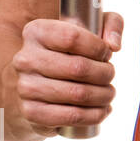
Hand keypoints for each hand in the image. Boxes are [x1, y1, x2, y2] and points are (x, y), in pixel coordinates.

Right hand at [11, 13, 122, 136]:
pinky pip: (72, 116)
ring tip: (109, 93)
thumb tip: (114, 45)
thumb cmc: (72, 51)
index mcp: (36, 32)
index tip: (106, 54)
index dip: (98, 47)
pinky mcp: (31, 112)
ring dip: (104, 96)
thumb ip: (111, 24)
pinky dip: (94, 115)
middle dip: (105, 74)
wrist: (39, 82)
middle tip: (109, 76)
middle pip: (79, 68)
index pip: (72, 37)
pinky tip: (102, 110)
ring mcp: (25, 87)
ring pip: (79, 94)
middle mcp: (25, 59)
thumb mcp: (93, 27)